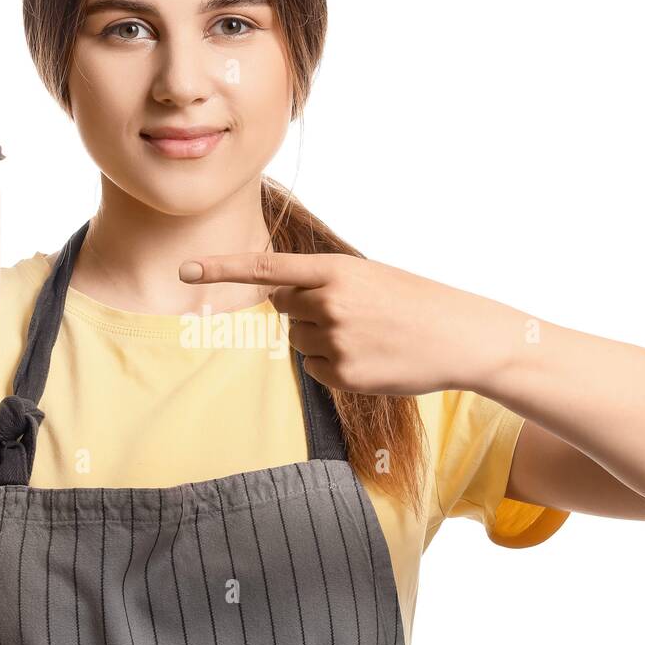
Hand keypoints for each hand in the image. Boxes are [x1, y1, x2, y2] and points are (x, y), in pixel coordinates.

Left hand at [178, 250, 491, 396]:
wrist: (459, 337)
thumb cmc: (413, 303)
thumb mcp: (368, 278)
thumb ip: (321, 286)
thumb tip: (281, 306)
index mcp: (334, 270)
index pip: (265, 269)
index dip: (221, 270)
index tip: (184, 271)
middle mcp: (328, 303)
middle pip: (284, 310)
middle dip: (307, 313)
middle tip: (354, 315)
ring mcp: (334, 340)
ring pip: (300, 342)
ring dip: (324, 341)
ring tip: (369, 337)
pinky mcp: (342, 374)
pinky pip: (314, 370)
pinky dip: (334, 367)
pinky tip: (369, 360)